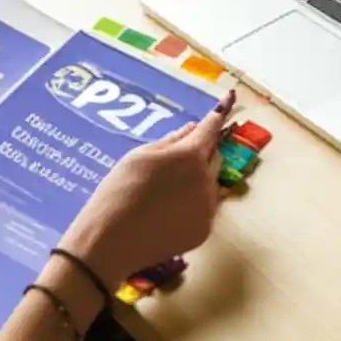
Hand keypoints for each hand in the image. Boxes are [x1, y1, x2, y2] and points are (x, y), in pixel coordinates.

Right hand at [58, 90, 235, 285]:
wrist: (111, 240)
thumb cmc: (119, 191)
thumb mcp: (139, 156)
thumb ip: (170, 141)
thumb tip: (191, 129)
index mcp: (190, 156)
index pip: (210, 129)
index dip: (219, 113)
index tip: (229, 100)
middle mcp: (206, 180)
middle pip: (214, 157)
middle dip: (202, 152)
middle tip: (174, 161)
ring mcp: (208, 208)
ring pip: (211, 184)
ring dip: (198, 180)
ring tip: (166, 192)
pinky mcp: (204, 230)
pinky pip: (205, 208)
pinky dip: (193, 204)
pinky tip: (167, 212)